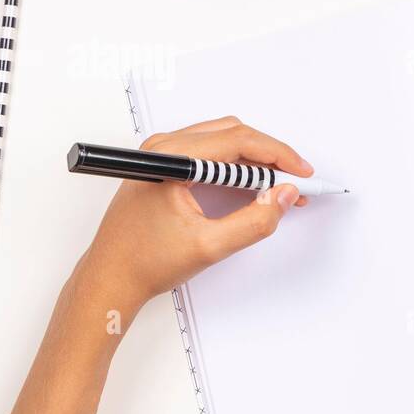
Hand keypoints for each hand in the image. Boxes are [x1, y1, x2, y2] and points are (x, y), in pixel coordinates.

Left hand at [79, 116, 311, 307]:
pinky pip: (211, 155)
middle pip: (234, 135)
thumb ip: (255, 221)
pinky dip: (238, 169)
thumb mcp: (210, 246)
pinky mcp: (165, 167)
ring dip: (256, 163)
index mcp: (170, 158)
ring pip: (225, 143)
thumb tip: (286, 196)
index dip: (278, 155)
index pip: (238, 141)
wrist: (110, 278)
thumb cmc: (144, 262)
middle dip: (271, 157)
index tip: (303, 174)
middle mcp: (164, 148)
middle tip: (297, 183)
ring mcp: (163, 156)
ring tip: (280, 189)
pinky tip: (254, 190)